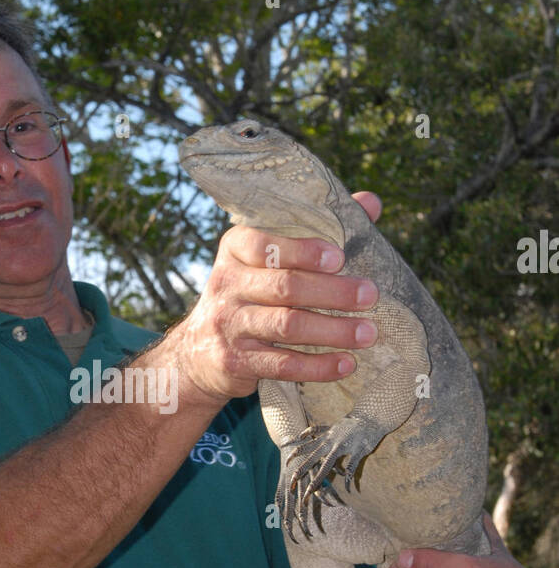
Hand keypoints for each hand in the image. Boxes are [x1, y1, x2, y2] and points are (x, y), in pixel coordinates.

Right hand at [162, 192, 382, 406]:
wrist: (197, 354)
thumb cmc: (249, 295)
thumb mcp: (268, 260)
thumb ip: (316, 230)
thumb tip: (371, 202)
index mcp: (235, 250)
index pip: (265, 245)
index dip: (303, 251)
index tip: (339, 257)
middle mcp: (227, 284)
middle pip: (284, 285)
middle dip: (332, 292)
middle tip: (370, 296)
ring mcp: (228, 324)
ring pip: (286, 325)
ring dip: (332, 330)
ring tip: (367, 333)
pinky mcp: (235, 362)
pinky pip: (282, 364)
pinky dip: (318, 366)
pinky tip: (345, 364)